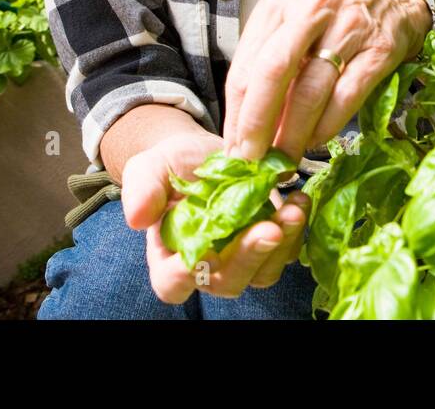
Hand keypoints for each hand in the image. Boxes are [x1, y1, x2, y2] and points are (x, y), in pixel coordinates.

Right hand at [121, 130, 308, 302]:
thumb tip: (137, 218)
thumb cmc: (172, 163)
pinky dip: (295, 230)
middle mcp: (207, 267)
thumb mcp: (151, 166)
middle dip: (249, 257)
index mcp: (169, 256)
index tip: (202, 256)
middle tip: (268, 229)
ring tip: (292, 209)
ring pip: (263, 272)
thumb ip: (142, 189)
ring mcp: (241, 258)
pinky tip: (297, 199)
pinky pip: (285, 251)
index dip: (184, 277)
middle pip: (227, 282)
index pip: (172, 283)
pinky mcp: (268, 243)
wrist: (206, 151)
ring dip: (281, 245)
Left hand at [222, 0, 432, 161]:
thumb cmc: (334, 22)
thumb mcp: (292, 31)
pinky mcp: (379, 50)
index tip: (233, 150)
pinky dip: (327, 125)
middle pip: (273, 73)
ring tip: (284, 161)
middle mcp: (309, 11)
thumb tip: (247, 130)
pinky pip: (346, 96)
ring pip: (310, 90)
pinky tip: (316, 141)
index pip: (244, 68)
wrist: (395, 4)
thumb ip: (268, 71)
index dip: (236, 116)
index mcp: (277, 6)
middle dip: (257, 123)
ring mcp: (347, 28)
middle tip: (252, 160)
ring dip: (293, 134)